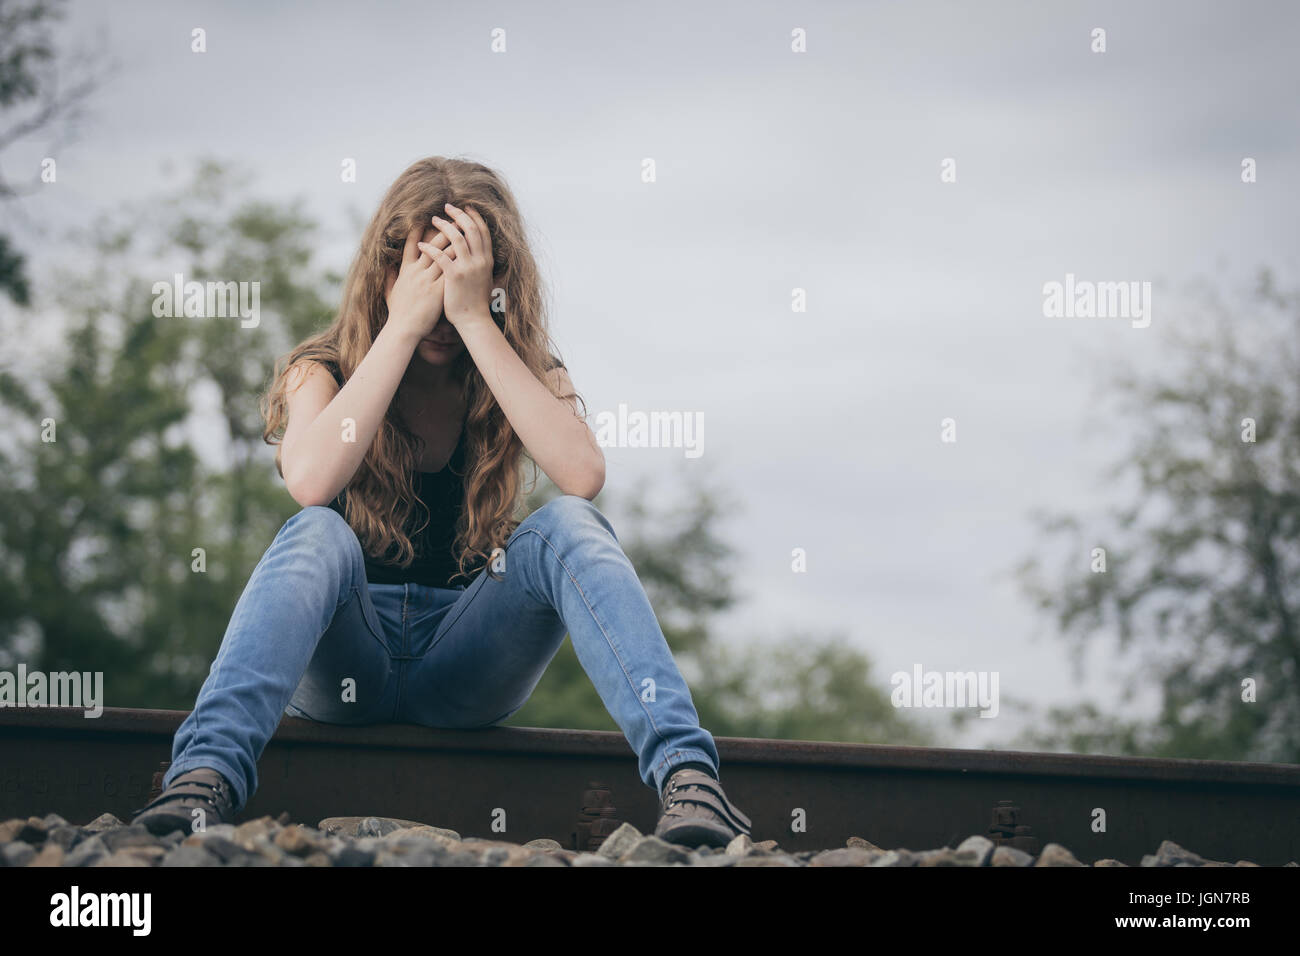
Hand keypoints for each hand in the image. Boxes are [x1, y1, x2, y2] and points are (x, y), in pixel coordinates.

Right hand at [385, 225, 455, 339]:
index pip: (411, 245)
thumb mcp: (390, 292)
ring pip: (444, 255)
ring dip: (456, 241)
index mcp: (406, 270)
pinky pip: (451, 271)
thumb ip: (390, 277)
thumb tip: (388, 266)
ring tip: (466, 231)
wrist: (403, 330)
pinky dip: (460, 261)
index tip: (426, 217)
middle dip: (444, 230)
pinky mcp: (437, 290)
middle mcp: (416, 271)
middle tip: (454, 218)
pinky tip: (470, 253)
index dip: (418, 230)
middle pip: (433, 245)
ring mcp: (427, 280)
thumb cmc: (398, 314)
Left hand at [418, 203, 494, 327]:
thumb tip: (478, 252)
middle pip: (471, 229)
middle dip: (459, 215)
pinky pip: (440, 255)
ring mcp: (468, 268)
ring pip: (457, 237)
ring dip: (444, 226)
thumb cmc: (475, 302)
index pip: (482, 231)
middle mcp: (480, 261)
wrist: (473, 321)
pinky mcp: (455, 276)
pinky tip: (420, 244)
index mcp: (487, 260)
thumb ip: (480, 264)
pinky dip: (429, 247)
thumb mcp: (484, 279)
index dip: (473, 216)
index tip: (464, 207)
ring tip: (434, 220)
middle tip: (447, 207)